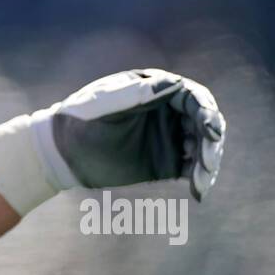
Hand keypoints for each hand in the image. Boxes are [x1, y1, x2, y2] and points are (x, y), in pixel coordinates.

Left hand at [40, 69, 226, 200]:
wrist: (63, 151)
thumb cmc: (80, 119)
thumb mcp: (105, 104)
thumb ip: (137, 94)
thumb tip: (175, 83)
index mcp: (156, 88)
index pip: (193, 97)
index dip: (207, 112)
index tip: (211, 131)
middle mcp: (169, 111)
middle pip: (204, 123)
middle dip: (211, 142)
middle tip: (208, 163)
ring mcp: (170, 136)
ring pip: (202, 147)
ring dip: (207, 163)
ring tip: (200, 183)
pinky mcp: (167, 162)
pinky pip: (191, 168)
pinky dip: (199, 178)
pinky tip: (197, 191)